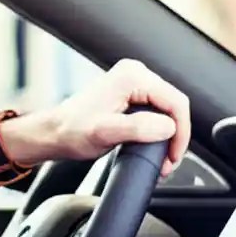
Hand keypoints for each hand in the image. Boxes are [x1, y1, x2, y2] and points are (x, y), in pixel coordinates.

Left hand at [0, 59, 190, 176]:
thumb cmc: (71, 131)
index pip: (176, 102)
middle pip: (173, 106)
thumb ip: (138, 128)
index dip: (181, 132)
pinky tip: (152, 148)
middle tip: (167, 162)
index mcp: (132, 76)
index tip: (173, 155)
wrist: (54, 134)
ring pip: (166, 111)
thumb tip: (168, 127)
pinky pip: (155, 113)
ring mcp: (133, 84)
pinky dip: (157, 132)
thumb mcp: (105, 132)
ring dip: (167, 137)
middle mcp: (135, 74)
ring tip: (160, 159)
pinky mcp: (130, 95)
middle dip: (175, 137)